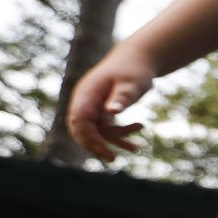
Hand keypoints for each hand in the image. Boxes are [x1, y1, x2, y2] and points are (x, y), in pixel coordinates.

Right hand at [66, 47, 155, 161]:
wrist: (138, 59)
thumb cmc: (135, 69)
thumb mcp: (133, 83)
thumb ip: (122, 97)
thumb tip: (112, 113)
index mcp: (88, 94)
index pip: (79, 120)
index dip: (89, 137)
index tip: (106, 150)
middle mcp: (85, 101)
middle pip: (81, 130)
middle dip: (96, 145)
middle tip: (113, 158)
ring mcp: (92, 106)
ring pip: (96, 131)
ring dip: (114, 140)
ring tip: (136, 148)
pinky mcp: (101, 110)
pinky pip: (105, 129)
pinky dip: (119, 136)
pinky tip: (136, 142)